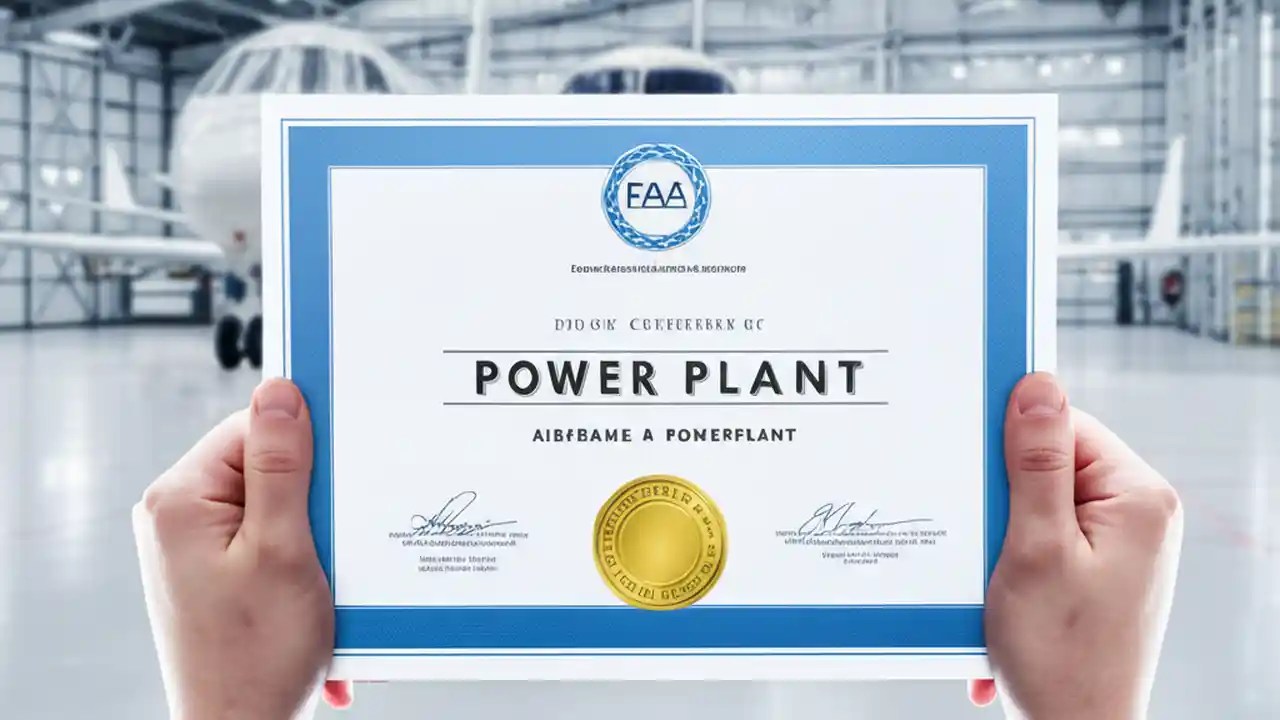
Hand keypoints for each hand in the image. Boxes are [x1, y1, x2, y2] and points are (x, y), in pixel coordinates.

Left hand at [133, 379, 352, 718]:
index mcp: (180, 499)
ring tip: (322, 589)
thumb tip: (280, 392)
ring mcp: (194, 546)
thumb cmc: (256, 658)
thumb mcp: (282, 550)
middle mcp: (178, 516)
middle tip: (331, 549)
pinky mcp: (216, 571)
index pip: (253, 428)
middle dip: (314, 505)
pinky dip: (303, 567)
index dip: (306, 449)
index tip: (339, 479)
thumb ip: (282, 466)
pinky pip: (270, 542)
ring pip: (276, 507)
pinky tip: (314, 605)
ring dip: (314, 543)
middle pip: (266, 467)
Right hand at [969, 373, 1182, 718]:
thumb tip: (1037, 387)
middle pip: (1049, 465)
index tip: (976, 474)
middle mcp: (1139, 516)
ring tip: (996, 586)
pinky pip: (1043, 540)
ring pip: (1038, 505)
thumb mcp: (1036, 549)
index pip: (1064, 426)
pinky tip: (1002, 603)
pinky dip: (1012, 566)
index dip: (1010, 446)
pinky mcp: (1098, 571)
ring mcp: (1120, 545)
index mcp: (1138, 498)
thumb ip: (1036, 464)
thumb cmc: (1062, 657)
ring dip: (1002, 540)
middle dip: (1003, 502)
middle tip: (987, 545)